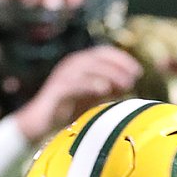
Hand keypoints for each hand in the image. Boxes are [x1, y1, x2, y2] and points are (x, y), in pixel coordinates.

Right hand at [14, 46, 143, 140]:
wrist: (39, 124)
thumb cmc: (66, 110)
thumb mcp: (91, 97)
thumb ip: (107, 88)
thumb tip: (128, 83)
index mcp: (79, 64)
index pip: (103, 53)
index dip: (122, 59)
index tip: (138, 71)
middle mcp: (70, 65)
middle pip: (98, 58)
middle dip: (119, 67)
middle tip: (135, 79)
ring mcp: (63, 76)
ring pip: (89, 68)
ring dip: (110, 74)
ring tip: (126, 85)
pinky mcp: (57, 90)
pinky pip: (75, 83)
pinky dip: (91, 84)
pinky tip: (104, 89)